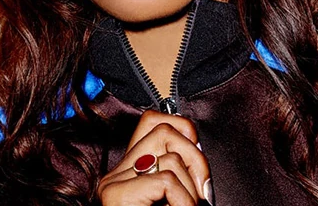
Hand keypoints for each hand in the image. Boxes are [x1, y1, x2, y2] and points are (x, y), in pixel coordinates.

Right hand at [97, 110, 212, 204]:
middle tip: (204, 191)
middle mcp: (116, 171)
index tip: (197, 162)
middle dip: (195, 157)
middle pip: (163, 130)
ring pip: (169, 155)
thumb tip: (198, 146)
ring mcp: (113, 182)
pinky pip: (166, 180)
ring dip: (191, 188)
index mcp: (128, 169)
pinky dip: (184, 200)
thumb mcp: (171, 194)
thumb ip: (177, 172)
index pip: (151, 120)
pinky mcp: (116, 195)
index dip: (182, 128)